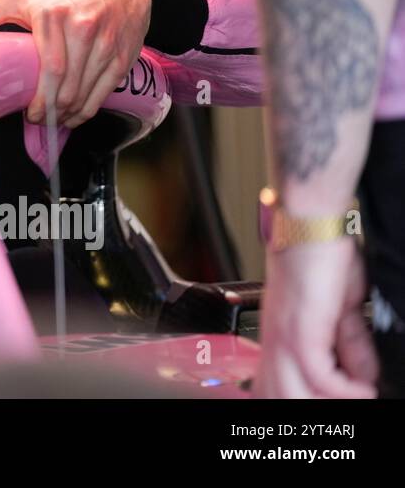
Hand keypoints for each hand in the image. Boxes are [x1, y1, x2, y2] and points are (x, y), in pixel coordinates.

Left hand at [0, 0, 151, 127]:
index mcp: (54, 15)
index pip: (50, 68)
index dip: (40, 99)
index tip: (29, 112)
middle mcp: (83, 28)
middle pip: (67, 87)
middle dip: (51, 112)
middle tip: (38, 119)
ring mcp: (105, 45)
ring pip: (84, 95)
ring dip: (67, 116)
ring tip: (53, 119)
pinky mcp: (122, 59)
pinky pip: (102, 96)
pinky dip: (86, 112)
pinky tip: (74, 115)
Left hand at [255, 238, 377, 397]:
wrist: (311, 225)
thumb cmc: (320, 257)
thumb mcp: (341, 311)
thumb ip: (348, 345)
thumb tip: (361, 375)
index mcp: (279, 337)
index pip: (272, 386)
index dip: (293, 400)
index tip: (335, 402)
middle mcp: (275, 340)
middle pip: (274, 395)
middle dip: (311, 408)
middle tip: (348, 403)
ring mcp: (284, 336)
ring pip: (289, 394)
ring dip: (326, 404)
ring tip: (357, 399)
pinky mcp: (301, 330)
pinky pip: (319, 376)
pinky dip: (345, 390)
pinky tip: (363, 388)